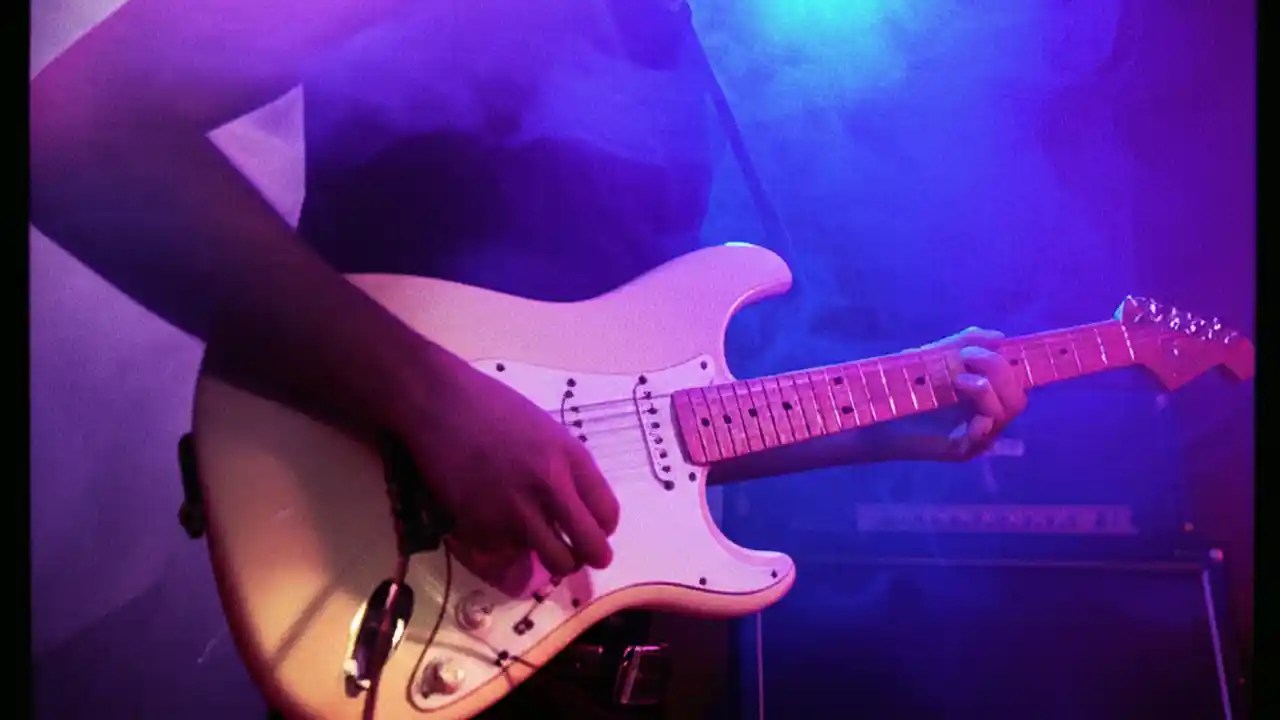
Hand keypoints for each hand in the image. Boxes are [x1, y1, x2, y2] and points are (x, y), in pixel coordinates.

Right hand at [394, 347, 620, 577]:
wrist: (439, 404)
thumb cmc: (493, 409)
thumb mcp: (548, 432)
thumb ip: (568, 471)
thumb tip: (579, 512)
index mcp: (570, 458)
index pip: (608, 515)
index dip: (602, 528)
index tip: (591, 529)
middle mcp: (550, 488)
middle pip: (590, 548)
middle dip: (589, 558)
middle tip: (578, 556)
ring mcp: (516, 512)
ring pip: (554, 562)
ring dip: (550, 559)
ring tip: (537, 542)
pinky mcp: (482, 528)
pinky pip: (509, 554)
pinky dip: (507, 546)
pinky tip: (494, 520)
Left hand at [899, 326, 1028, 460]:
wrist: (868, 411)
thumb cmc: (901, 385)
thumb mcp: (934, 356)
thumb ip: (963, 343)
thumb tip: (998, 337)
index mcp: (984, 394)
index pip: (1016, 381)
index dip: (1011, 363)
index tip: (993, 345)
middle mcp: (985, 416)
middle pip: (1016, 398)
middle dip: (998, 370)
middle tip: (966, 358)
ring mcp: (974, 436)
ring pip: (1006, 412)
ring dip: (987, 390)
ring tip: (958, 380)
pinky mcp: (959, 450)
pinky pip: (984, 437)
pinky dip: (982, 420)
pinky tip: (969, 408)